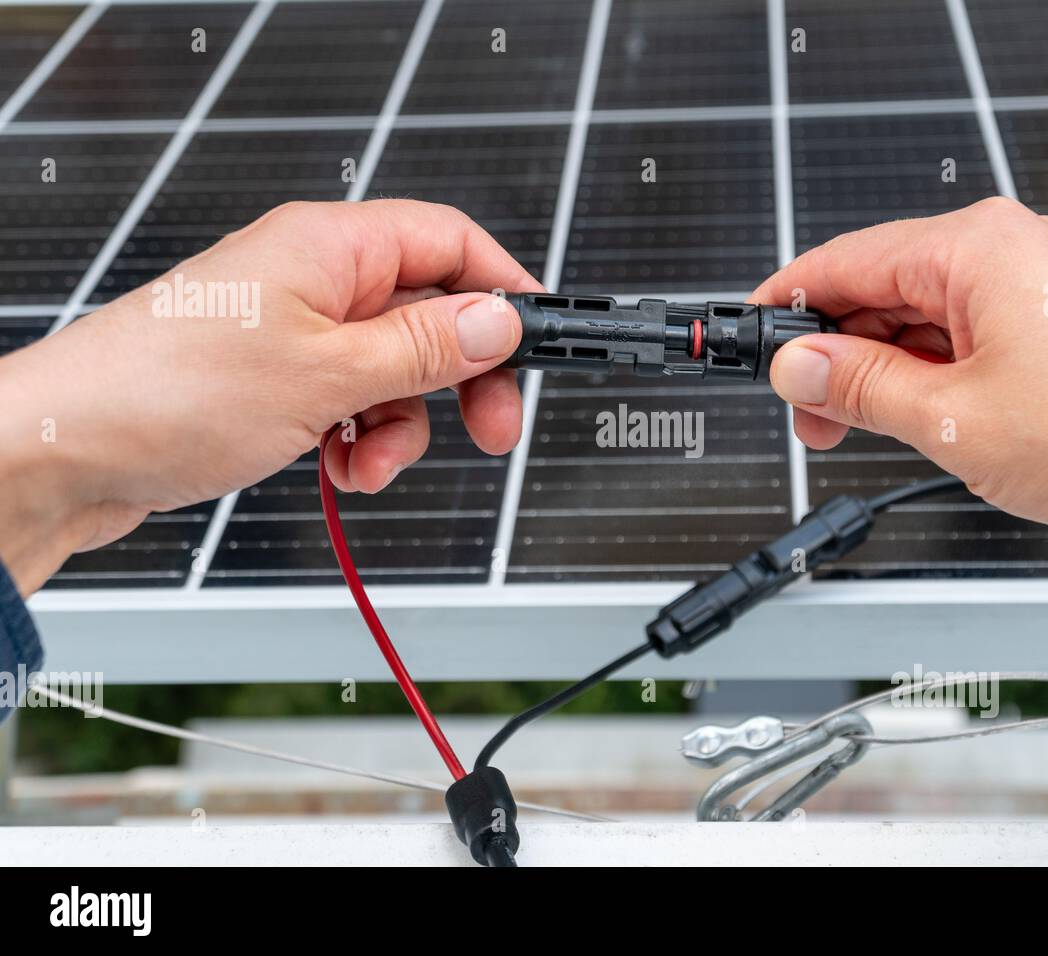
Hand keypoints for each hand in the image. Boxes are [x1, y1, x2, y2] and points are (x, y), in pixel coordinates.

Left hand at [0, 200, 540, 593]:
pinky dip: (359, 438)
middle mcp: (315, 279)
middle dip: (461, 378)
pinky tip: (336, 464)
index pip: (450, 241)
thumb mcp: (327, 372)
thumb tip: (498, 321)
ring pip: (394, 370)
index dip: (502, 290)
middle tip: (490, 430)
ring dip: (401, 427)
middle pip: (430, 313)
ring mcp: (293, 330)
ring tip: (368, 464)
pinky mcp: (273, 378)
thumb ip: (424, 347)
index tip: (537, 345)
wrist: (62, 451)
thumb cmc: (165, 391)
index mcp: (331, 247)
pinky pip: (351, 400)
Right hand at [752, 197, 1047, 677]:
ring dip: (888, 373)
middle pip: (886, 289)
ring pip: (929, 317)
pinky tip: (928, 419)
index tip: (753, 342)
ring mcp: (1044, 282)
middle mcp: (1013, 248)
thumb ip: (859, 387)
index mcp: (976, 247)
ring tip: (869, 431)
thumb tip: (800, 366)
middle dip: (838, 356)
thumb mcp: (951, 417)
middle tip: (811, 416)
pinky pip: (974, 333)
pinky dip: (938, 374)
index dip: (788, 305)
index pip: (845, 260)